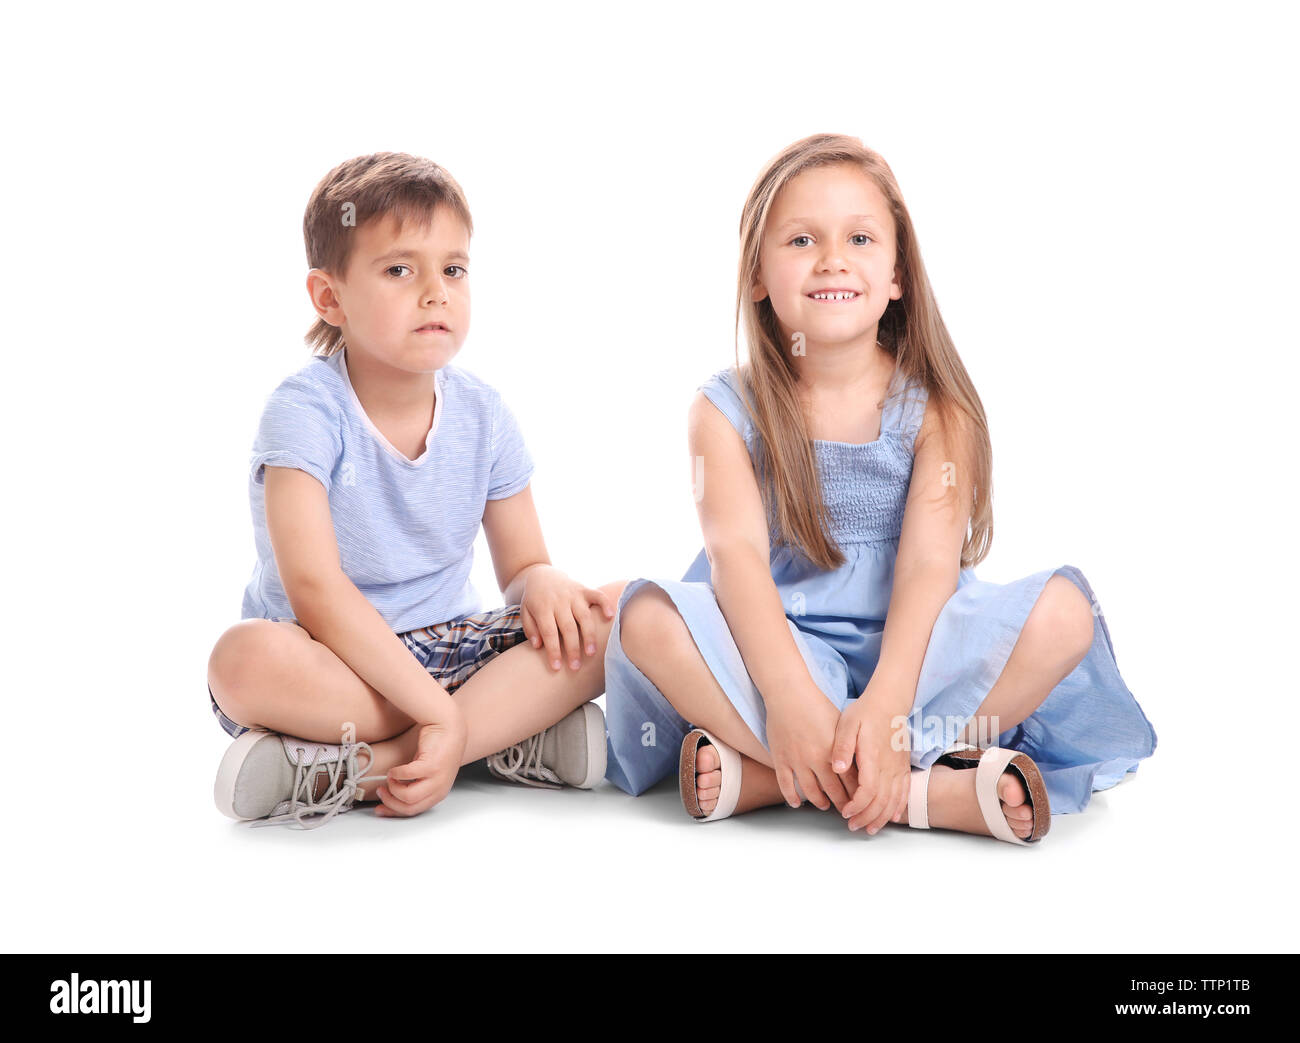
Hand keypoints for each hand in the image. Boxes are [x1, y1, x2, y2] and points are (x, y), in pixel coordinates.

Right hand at [374, 711, 466, 817]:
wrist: (449, 728)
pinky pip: (408, 776)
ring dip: (393, 788)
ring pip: (408, 797)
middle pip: (409, 807)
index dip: (393, 811)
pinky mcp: (432, 765)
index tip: (379, 808)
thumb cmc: (436, 749)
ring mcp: (437, 778)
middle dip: (390, 801)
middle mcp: (439, 789)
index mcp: (438, 794)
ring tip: (390, 778)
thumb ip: (415, 786)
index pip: (414, 811)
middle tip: (381, 791)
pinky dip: (397, 774)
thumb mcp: (427, 774)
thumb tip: (392, 795)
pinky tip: (395, 769)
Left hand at [519, 565, 616, 671]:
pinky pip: (597, 595)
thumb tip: (538, 645)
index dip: (553, 650)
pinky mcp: (584, 589)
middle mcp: (559, 601)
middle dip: (573, 649)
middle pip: (568, 627)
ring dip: (589, 635)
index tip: (557, 667)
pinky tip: (610, 617)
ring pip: (584, 616)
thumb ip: (530, 628)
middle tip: (575, 667)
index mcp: (543, 608)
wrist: (541, 575)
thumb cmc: (534, 600)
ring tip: (591, 653)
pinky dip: (605, 604)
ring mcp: (573, 594)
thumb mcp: (525, 612)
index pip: (549, 632)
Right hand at [764, 682, 852, 812]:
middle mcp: (816, 760)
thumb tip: (858, 763)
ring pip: (810, 792)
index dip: (857, 794)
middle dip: (842, 803)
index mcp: (834, 751)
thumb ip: (847, 746)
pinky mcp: (781, 759)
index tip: (861, 801)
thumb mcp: (839, 725)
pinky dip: (791, 797)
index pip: (851, 781)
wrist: (789, 694)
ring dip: (820, 802)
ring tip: (825, 805)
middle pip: (833, 791)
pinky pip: (786, 785)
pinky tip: (796, 803)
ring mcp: (797, 761)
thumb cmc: (816, 705)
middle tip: (847, 809)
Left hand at [834, 696, 911, 833]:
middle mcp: (889, 766)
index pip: (869, 790)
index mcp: (873, 757)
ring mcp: (898, 767)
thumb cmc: (865, 713)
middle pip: (881, 801)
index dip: (858, 806)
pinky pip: (905, 792)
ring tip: (869, 829)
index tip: (845, 812)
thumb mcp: (847, 725)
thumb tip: (837, 768)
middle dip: (866, 817)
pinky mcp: (903, 767)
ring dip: (882, 817)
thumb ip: (842, 747)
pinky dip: (898, 807)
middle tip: (852, 826)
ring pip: (894, 800)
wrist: (889, 703)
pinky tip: (892, 817)